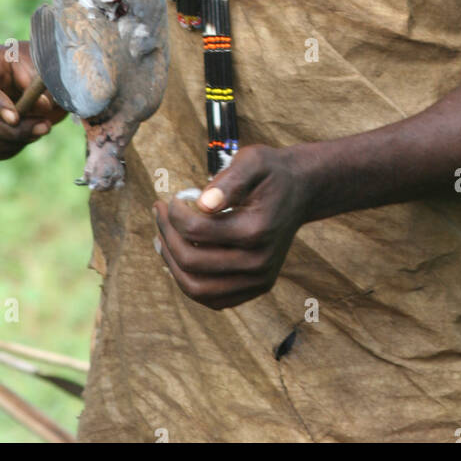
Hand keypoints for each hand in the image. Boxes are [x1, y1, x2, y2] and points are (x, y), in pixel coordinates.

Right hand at [0, 41, 66, 161]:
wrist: (44, 83)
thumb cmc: (42, 68)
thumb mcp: (44, 68)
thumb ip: (40, 86)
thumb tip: (41, 107)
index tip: (15, 117)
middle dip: (10, 130)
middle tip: (44, 126)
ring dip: (10, 142)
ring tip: (40, 130)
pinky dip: (7, 150)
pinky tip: (29, 138)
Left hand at [153, 144, 309, 309]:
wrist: (300, 191)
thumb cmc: (271, 173)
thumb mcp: (253, 161)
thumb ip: (229, 180)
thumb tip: (202, 204)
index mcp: (256, 230)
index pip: (197, 230)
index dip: (174, 214)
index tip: (171, 198)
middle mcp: (259, 262)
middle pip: (192, 261)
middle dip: (167, 236)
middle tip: (160, 213)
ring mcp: (259, 279)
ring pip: (198, 289)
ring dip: (172, 264)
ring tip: (161, 239)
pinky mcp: (257, 287)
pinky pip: (213, 299)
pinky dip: (190, 281)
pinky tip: (180, 257)